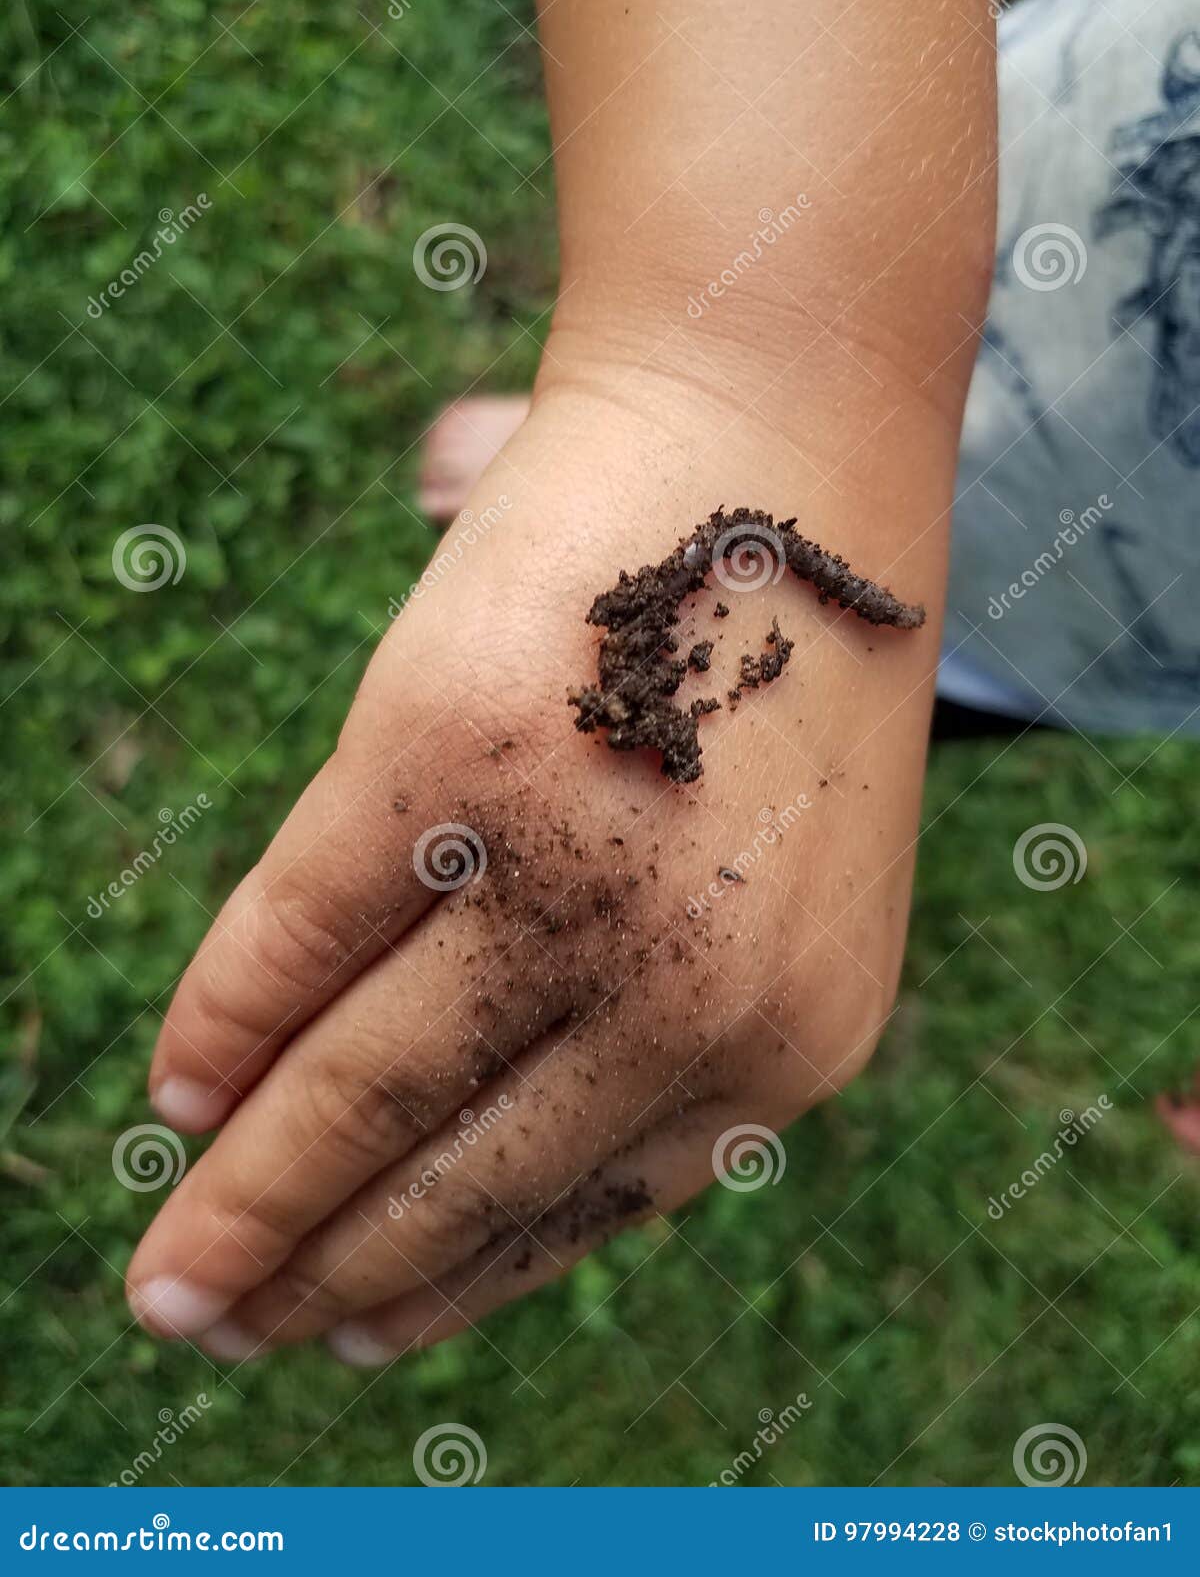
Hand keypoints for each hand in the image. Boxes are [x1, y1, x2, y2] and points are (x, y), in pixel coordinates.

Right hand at [124, 355, 943, 1365]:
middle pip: (462, 1177)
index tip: (364, 1333)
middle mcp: (686, 988)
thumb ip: (656, 1013)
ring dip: (250, 1196)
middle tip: (224, 1331)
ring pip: (363, 1088)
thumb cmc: (763, 668)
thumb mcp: (767, 879)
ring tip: (177, 1279)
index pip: (588, 1206)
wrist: (773, 436)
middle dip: (326, 1272)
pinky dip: (221, 1025)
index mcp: (787, 1034)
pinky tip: (175, 1092)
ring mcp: (561, 877)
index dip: (457, 1282)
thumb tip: (463, 1147)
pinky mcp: (442, 762)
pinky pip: (295, 944)